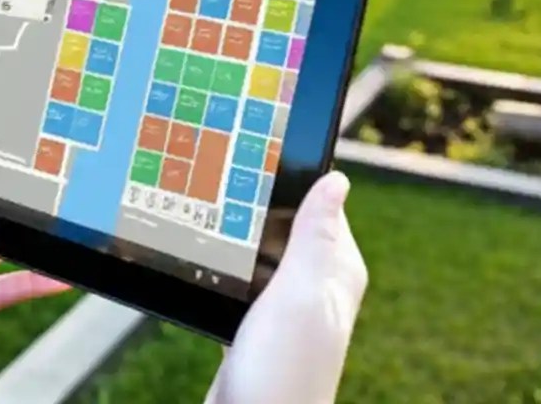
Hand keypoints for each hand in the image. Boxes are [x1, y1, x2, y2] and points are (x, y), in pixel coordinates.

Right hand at [207, 172, 367, 403]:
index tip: (253, 166)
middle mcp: (316, 291)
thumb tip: (337, 181)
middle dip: (256, 213)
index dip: (290, 183)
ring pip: (260, 259)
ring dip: (236, 245)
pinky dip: (223, 277)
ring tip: (206, 229)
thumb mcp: (300, 294)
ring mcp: (286, 315)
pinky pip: (240, 289)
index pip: (320, 208)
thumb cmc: (281, 373)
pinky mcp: (255, 333)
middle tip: (219, 196)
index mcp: (336, 274)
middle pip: (285, 230)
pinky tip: (202, 272)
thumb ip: (316, 238)